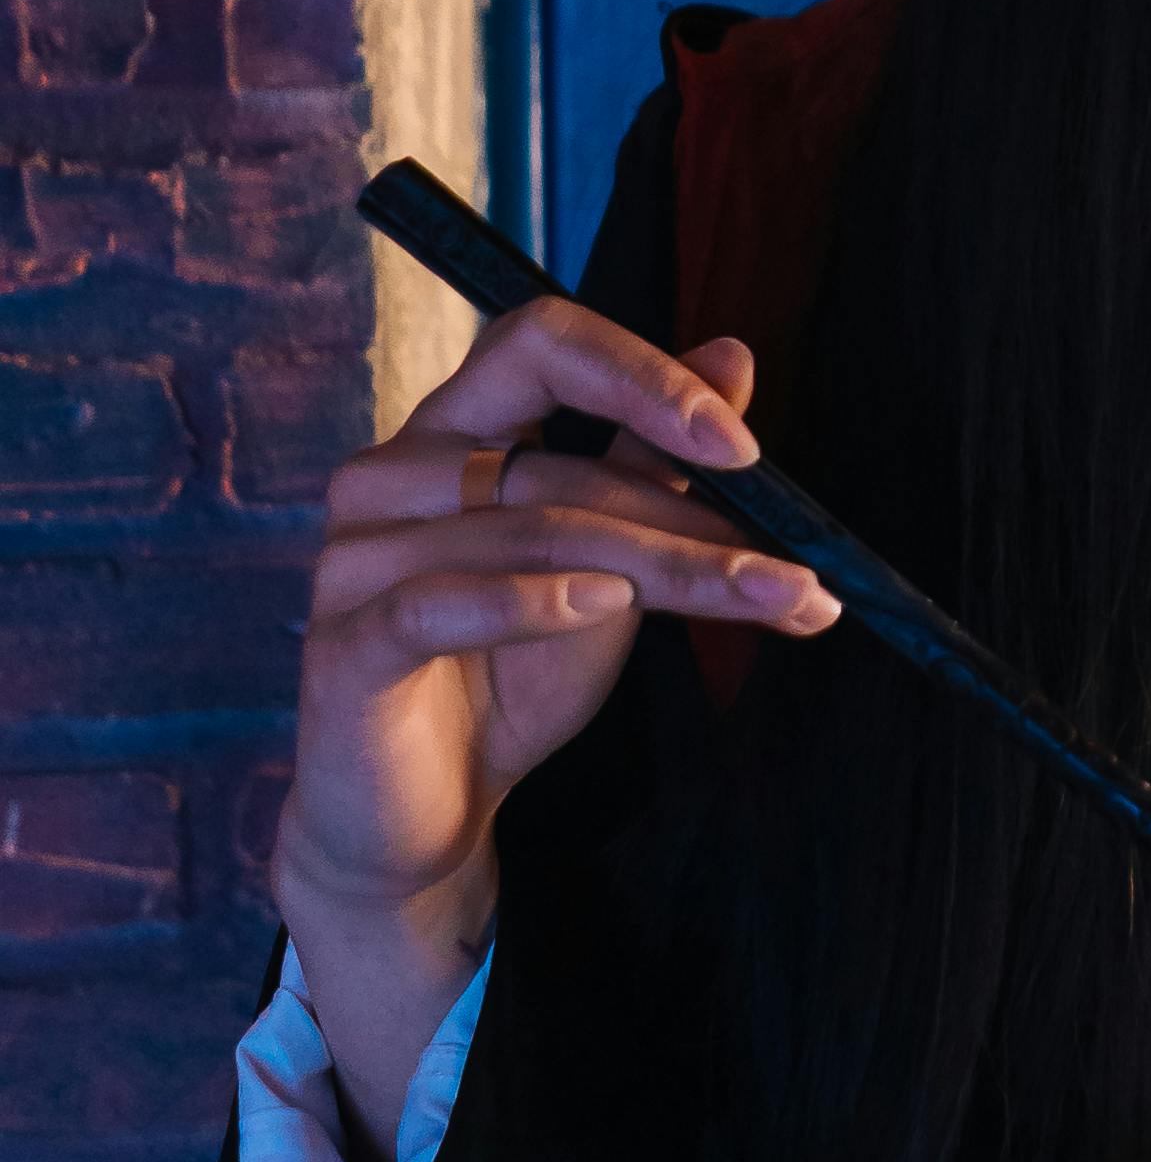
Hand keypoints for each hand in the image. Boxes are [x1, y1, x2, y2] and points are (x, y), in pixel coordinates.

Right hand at [275, 298, 837, 1150]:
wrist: (434, 817)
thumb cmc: (511, 677)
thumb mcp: (607, 562)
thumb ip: (651, 462)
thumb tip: (731, 353)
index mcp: (452, 436)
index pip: (538, 343)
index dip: (643, 375)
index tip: (743, 448)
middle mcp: (391, 477)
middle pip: (558, 465)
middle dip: (690, 520)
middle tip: (795, 571)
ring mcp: (355, 559)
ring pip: (528, 534)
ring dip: (660, 570)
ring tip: (757, 602)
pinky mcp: (344, 643)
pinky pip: (440, 604)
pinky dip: (529, 601)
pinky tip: (604, 606)